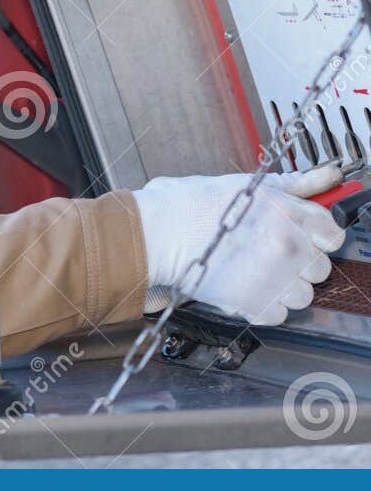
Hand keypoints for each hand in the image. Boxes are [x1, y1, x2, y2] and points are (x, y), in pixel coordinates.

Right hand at [132, 161, 345, 325]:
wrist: (157, 234)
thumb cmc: (191, 206)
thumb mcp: (245, 185)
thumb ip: (294, 184)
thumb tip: (328, 176)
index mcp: (288, 213)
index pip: (333, 234)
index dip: (317, 236)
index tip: (303, 237)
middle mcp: (287, 245)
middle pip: (320, 267)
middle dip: (298, 262)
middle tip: (269, 253)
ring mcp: (273, 277)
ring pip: (303, 294)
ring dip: (284, 287)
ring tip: (256, 273)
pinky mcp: (255, 304)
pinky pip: (280, 314)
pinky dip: (265, 306)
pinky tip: (246, 287)